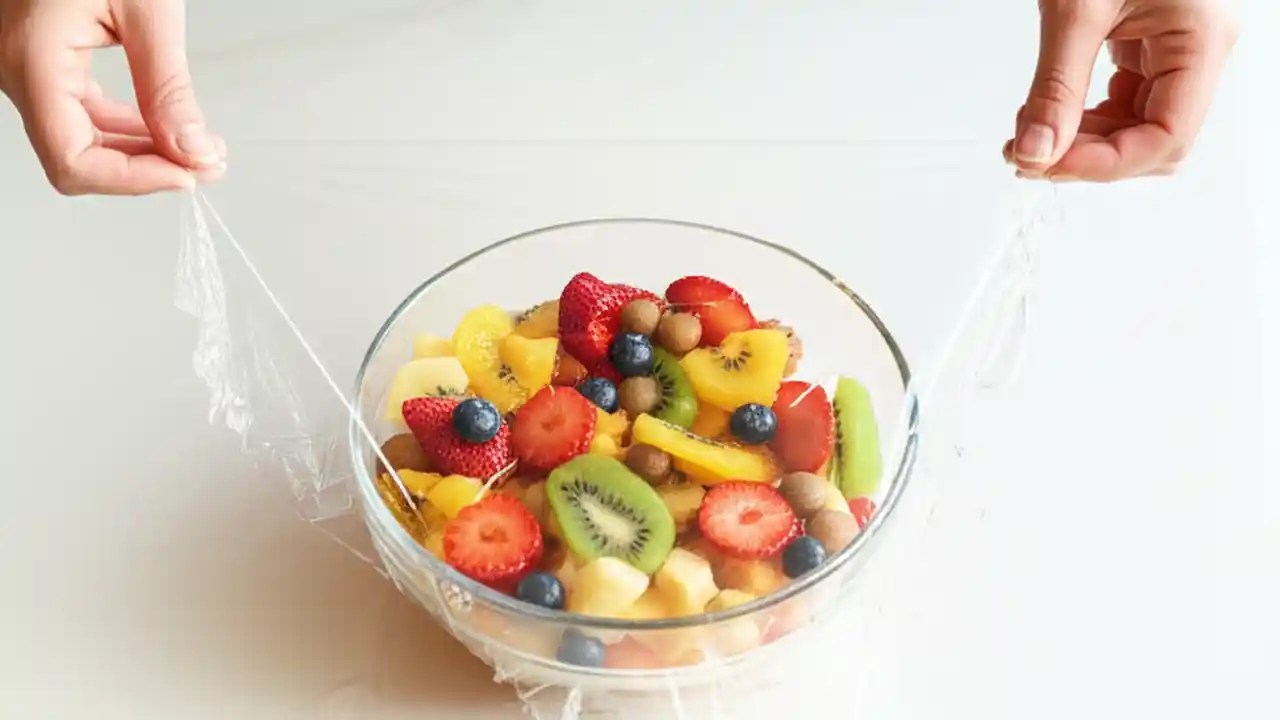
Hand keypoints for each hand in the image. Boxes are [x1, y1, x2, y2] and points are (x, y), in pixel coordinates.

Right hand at [0, 0, 224, 195]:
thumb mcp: (147, 9)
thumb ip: (168, 87)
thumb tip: (193, 151)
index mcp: (34, 62)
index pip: (73, 161)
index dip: (133, 180)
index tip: (189, 173)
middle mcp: (18, 71)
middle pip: (78, 157)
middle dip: (150, 168)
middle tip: (210, 163)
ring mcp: (26, 68)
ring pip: (81, 138)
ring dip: (144, 151)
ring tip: (202, 146)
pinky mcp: (43, 60)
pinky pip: (80, 110)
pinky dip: (127, 125)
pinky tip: (169, 126)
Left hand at [1005, 0, 1235, 181]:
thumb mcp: (1074, 8)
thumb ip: (1055, 87)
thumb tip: (1035, 152)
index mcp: (1201, 39)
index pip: (1166, 138)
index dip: (1104, 165)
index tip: (1045, 165)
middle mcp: (1197, 48)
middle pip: (1154, 140)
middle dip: (1089, 157)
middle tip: (1025, 156)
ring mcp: (1174, 46)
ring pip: (1136, 126)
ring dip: (1080, 142)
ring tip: (1024, 137)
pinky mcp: (1146, 43)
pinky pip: (1122, 100)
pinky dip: (1081, 116)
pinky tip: (1044, 114)